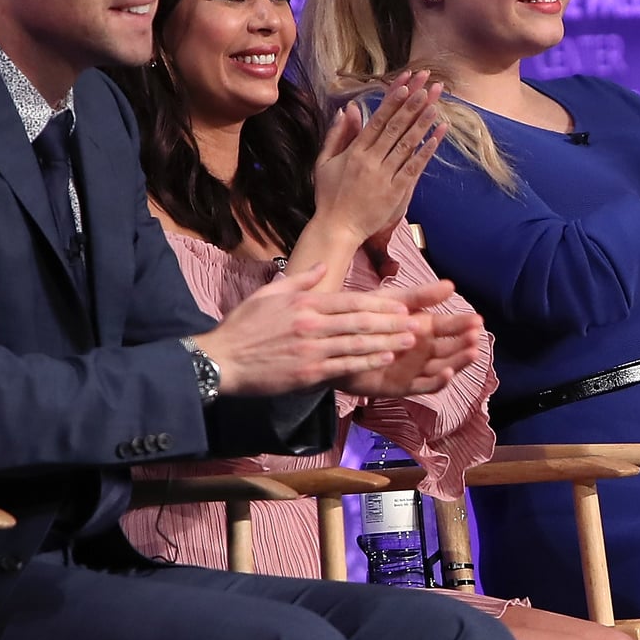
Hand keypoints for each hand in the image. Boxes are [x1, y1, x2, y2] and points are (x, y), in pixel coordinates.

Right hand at [196, 264, 422, 395]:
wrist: (222, 360)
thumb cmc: (243, 327)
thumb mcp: (269, 294)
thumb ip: (299, 280)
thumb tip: (321, 266)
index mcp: (304, 304)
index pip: (350, 301)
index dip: (379, 304)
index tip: (401, 304)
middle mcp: (311, 324)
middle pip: (360, 321)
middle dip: (391, 322)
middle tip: (417, 321)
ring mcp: (311, 349)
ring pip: (357, 343)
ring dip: (387, 341)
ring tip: (410, 340)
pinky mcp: (308, 372)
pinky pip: (344, 366)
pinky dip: (367, 362)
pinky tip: (385, 359)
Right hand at [312, 71, 444, 245]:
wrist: (337, 228)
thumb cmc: (329, 195)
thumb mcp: (325, 162)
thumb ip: (337, 134)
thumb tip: (346, 109)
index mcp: (354, 151)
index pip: (376, 120)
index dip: (392, 101)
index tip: (404, 85)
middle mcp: (370, 160)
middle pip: (394, 127)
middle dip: (411, 105)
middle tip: (426, 87)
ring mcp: (384, 176)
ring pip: (406, 144)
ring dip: (422, 123)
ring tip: (435, 104)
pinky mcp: (395, 192)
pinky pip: (413, 168)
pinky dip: (426, 151)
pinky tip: (437, 136)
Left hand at [341, 284, 482, 396]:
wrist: (334, 341)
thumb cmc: (364, 318)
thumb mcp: (394, 301)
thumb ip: (421, 296)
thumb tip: (451, 285)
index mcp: (422, 328)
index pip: (449, 327)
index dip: (463, 324)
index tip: (478, 320)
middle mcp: (422, 350)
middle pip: (450, 348)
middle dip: (464, 342)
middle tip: (475, 335)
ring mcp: (414, 369)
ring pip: (443, 367)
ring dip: (459, 361)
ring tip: (472, 352)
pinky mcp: (402, 386)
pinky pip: (424, 386)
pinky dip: (439, 381)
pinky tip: (449, 372)